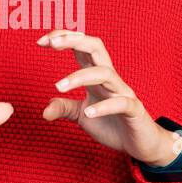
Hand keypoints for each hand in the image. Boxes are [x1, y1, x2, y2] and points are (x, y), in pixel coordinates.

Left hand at [36, 29, 181, 167]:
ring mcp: (123, 92)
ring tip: (58, 87)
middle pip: (96, 47)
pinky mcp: (134, 110)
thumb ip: (64, 108)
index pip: (82, 47)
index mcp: (97, 76)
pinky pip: (120, 103)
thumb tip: (44, 110)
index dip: (64, 38)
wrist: (140, 144)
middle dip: (74, 41)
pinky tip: (88, 113)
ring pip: (105, 73)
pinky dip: (104, 107)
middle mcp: (110, 79)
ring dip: (79, 77)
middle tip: (51, 43)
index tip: (41, 41)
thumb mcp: (81, 116)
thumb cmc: (112, 125)